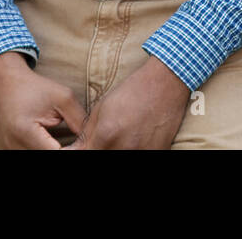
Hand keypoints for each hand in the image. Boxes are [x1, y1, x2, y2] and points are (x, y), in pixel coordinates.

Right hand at [0, 52, 86, 148]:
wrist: (4, 82)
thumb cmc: (34, 87)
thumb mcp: (63, 98)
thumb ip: (79, 120)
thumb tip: (92, 139)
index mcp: (25, 132)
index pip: (54, 154)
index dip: (73, 151)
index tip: (84, 143)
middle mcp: (12, 145)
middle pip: (45, 157)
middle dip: (65, 152)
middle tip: (78, 144)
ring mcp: (8, 149)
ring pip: (37, 158)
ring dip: (54, 151)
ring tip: (68, 144)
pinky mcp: (8, 149)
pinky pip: (29, 153)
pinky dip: (44, 149)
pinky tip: (54, 144)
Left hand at [62, 55, 190, 149]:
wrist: (165, 83)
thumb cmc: (132, 92)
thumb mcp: (102, 109)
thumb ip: (86, 135)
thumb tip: (76, 149)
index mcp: (106, 134)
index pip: (85, 155)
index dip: (80, 151)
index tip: (81, 148)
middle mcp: (124, 147)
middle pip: (102, 157)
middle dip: (98, 149)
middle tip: (103, 140)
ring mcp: (142, 152)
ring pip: (119, 158)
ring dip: (115, 150)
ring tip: (121, 137)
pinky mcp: (158, 152)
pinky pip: (139, 156)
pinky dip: (134, 150)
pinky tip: (135, 140)